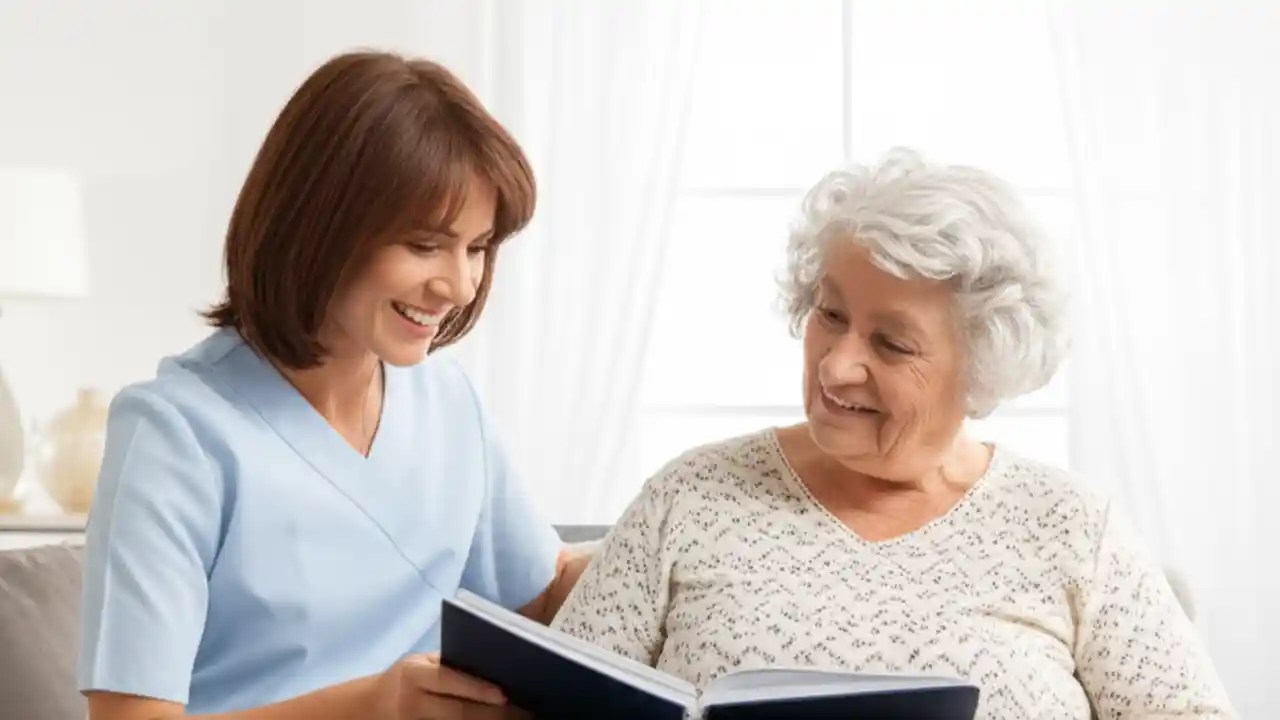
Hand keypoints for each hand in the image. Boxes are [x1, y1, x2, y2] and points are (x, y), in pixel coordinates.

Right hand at [373, 653, 528, 719]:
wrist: (369, 707)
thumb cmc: (405, 679)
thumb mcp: (420, 664)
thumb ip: (449, 665)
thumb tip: (494, 665)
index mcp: (413, 674)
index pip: (447, 680)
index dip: (476, 689)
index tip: (504, 695)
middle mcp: (411, 702)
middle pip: (457, 713)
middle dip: (493, 715)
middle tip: (524, 713)